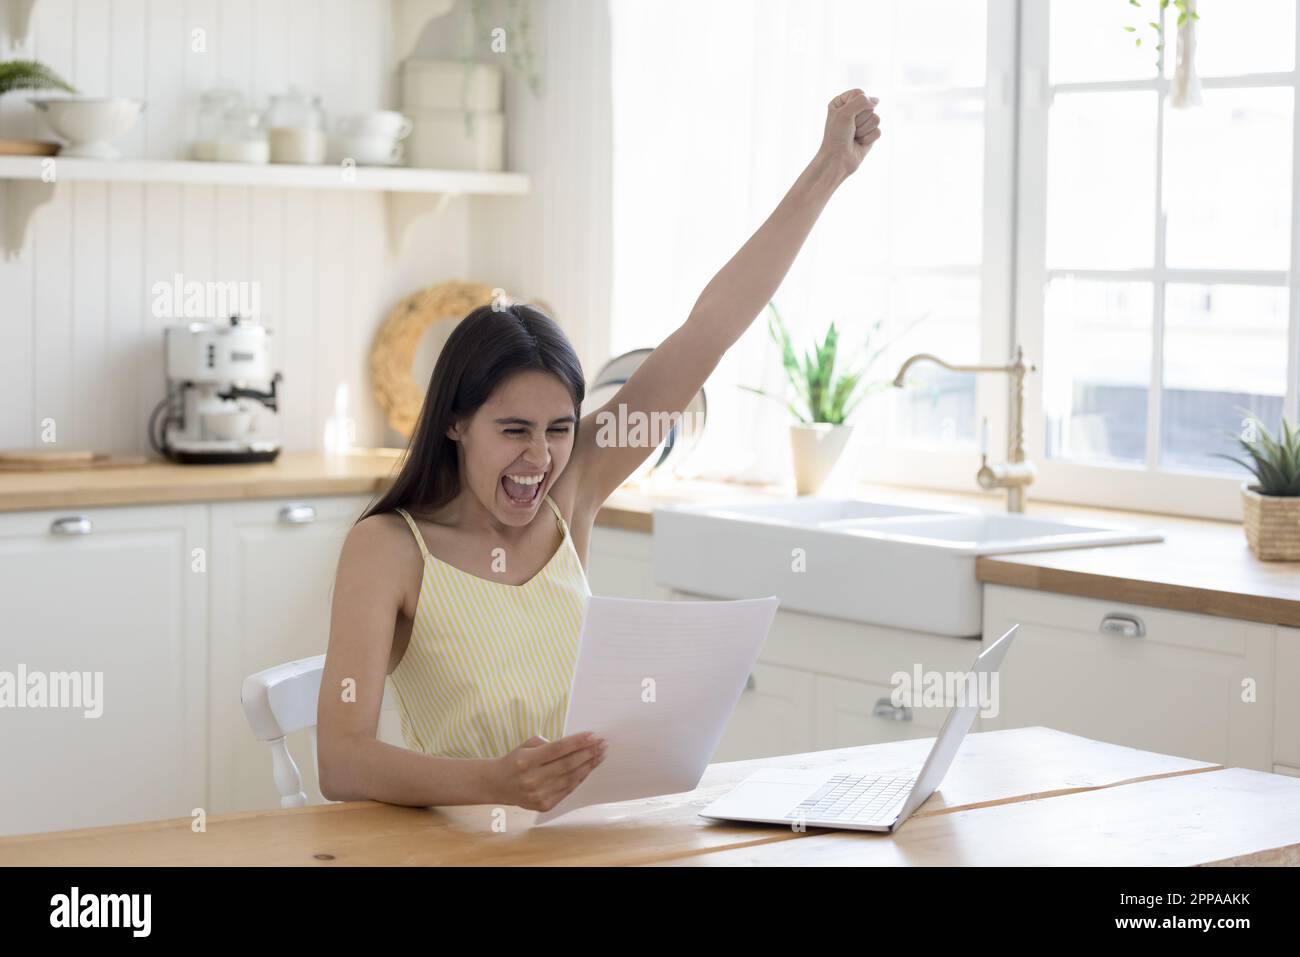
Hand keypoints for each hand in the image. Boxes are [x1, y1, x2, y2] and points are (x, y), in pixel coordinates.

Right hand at [487, 732, 606, 810]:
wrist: (497, 785)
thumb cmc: (515, 760)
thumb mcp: (526, 746)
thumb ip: (548, 744)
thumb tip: (575, 745)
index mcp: (527, 760)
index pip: (558, 749)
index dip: (577, 742)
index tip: (593, 735)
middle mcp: (533, 779)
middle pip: (567, 765)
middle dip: (588, 753)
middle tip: (603, 744)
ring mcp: (539, 794)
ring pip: (570, 779)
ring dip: (588, 766)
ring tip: (600, 756)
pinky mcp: (544, 805)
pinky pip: (567, 790)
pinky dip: (580, 779)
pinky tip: (588, 769)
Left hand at [817, 88, 881, 177]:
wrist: (837, 160)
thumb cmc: (836, 136)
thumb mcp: (845, 113)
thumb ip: (862, 101)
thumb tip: (877, 100)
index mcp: (841, 103)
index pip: (860, 93)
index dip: (856, 105)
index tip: (845, 117)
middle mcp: (852, 111)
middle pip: (870, 106)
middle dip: (860, 120)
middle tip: (850, 129)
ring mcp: (862, 123)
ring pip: (876, 118)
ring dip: (864, 129)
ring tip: (854, 136)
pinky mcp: (869, 134)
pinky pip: (878, 131)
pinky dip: (868, 138)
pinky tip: (859, 143)